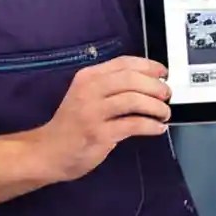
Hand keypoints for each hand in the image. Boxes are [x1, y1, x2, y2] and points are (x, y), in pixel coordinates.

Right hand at [30, 56, 170, 182]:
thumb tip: (147, 83)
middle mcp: (89, 90)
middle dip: (155, 86)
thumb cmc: (71, 124)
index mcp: (87, 77)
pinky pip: (133, 125)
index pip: (123, 63)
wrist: (49, 152)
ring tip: (164, 113)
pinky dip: (151, 126)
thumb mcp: (85, 96)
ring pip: (134, 100)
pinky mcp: (99, 134)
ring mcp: (93, 112)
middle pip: (131, 79)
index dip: (148, 66)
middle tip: (166, 95)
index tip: (163, 73)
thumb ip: (109, 87)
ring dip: (156, 107)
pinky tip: (158, 128)